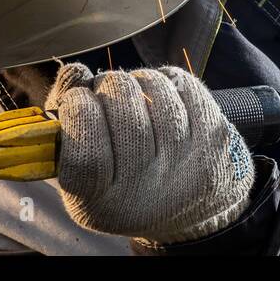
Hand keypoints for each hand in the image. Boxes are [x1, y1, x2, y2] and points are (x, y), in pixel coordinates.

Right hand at [46, 63, 254, 244]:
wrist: (192, 208)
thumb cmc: (123, 178)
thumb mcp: (82, 168)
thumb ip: (64, 121)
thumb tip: (74, 72)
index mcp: (100, 206)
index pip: (87, 153)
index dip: (78, 113)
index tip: (77, 99)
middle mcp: (145, 195)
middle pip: (124, 115)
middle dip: (109, 86)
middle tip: (107, 89)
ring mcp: (186, 169)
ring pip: (156, 91)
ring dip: (139, 79)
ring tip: (135, 92)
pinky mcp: (215, 143)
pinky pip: (185, 85)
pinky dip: (168, 79)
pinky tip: (162, 94)